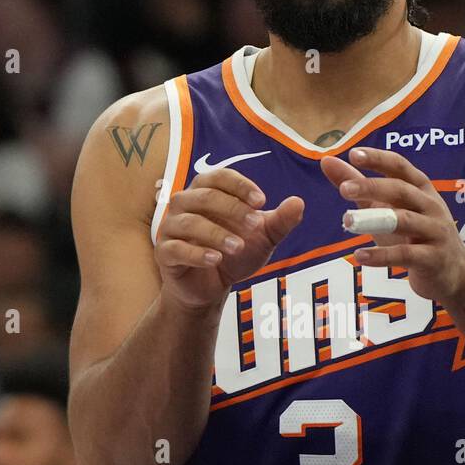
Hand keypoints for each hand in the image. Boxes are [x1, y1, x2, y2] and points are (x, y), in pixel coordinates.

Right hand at [155, 166, 303, 310]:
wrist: (212, 288)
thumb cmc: (234, 253)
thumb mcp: (262, 237)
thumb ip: (280, 221)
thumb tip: (299, 202)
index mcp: (205, 191)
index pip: (219, 177)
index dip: (240, 186)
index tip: (262, 201)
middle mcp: (183, 204)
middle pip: (205, 197)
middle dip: (233, 209)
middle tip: (256, 225)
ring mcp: (170, 228)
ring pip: (190, 222)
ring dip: (217, 233)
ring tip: (238, 246)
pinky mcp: (164, 253)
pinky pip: (176, 248)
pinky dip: (197, 253)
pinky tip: (216, 260)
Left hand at [320, 147, 464, 303]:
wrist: (454, 271)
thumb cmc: (415, 234)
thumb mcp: (387, 208)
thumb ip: (358, 185)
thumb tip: (327, 161)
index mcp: (420, 188)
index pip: (400, 166)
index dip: (378, 159)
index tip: (353, 154)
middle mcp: (431, 205)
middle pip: (401, 190)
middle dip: (372, 187)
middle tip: (344, 189)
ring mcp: (435, 231)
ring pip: (404, 220)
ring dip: (374, 220)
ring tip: (346, 221)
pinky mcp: (433, 258)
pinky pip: (405, 255)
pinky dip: (381, 255)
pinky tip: (359, 256)